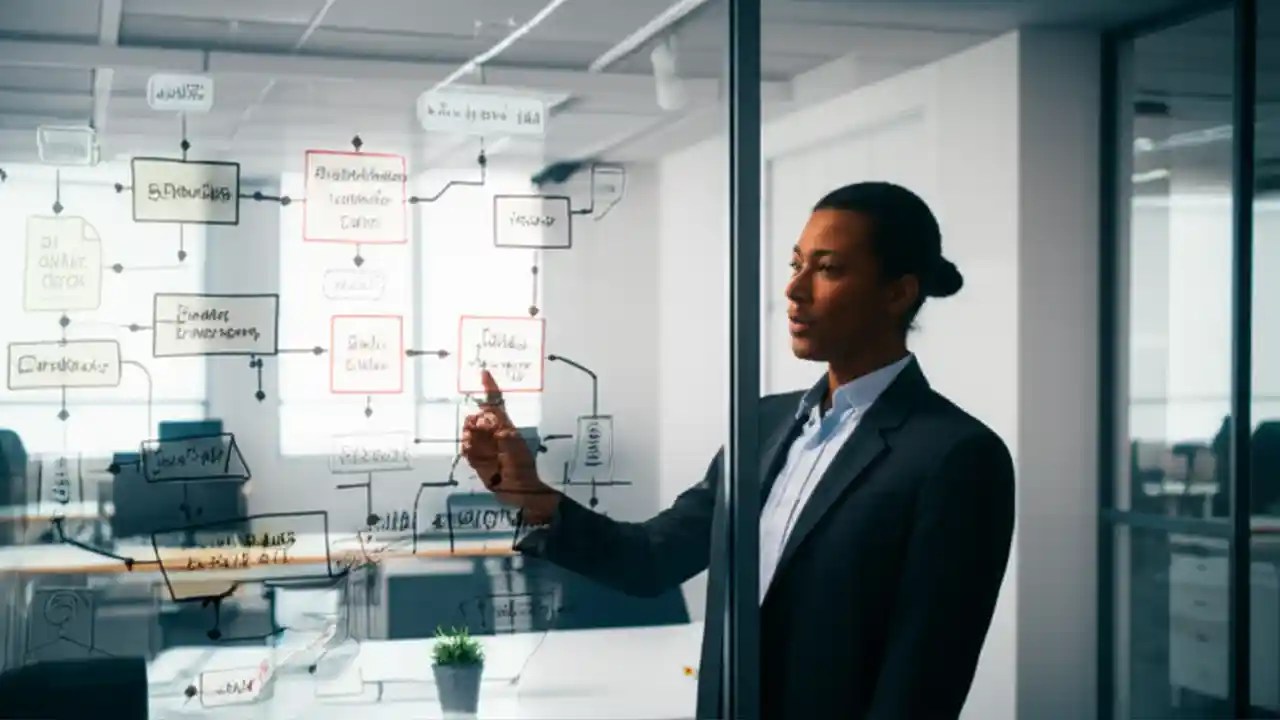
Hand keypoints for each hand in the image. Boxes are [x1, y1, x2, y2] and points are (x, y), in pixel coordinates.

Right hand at [460, 370, 559, 521]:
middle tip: (477, 432)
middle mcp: (494, 434)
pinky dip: (467, 450)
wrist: (520, 492)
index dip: (490, 388)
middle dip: (474, 421)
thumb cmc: (522, 469)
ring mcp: (485, 446)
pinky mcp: (478, 459)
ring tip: (475, 446)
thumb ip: (501, 432)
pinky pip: (467, 450)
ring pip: (469, 433)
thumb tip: (487, 419)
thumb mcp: (514, 448)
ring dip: (469, 436)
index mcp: (506, 427)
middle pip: (477, 417)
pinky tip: (473, 456)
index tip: (484, 373)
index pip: (496, 404)